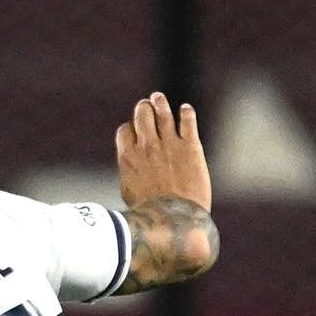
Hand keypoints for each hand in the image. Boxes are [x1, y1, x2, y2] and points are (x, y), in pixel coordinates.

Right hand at [115, 92, 210, 211]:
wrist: (173, 218)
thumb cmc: (149, 211)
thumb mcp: (129, 191)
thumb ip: (130, 170)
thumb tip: (129, 164)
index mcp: (128, 158)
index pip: (125, 130)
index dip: (129, 129)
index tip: (134, 133)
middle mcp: (147, 146)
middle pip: (142, 114)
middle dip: (143, 109)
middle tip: (146, 107)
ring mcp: (169, 143)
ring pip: (163, 111)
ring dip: (159, 102)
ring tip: (158, 98)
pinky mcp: (190, 146)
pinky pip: (187, 120)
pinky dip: (185, 112)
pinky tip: (184, 110)